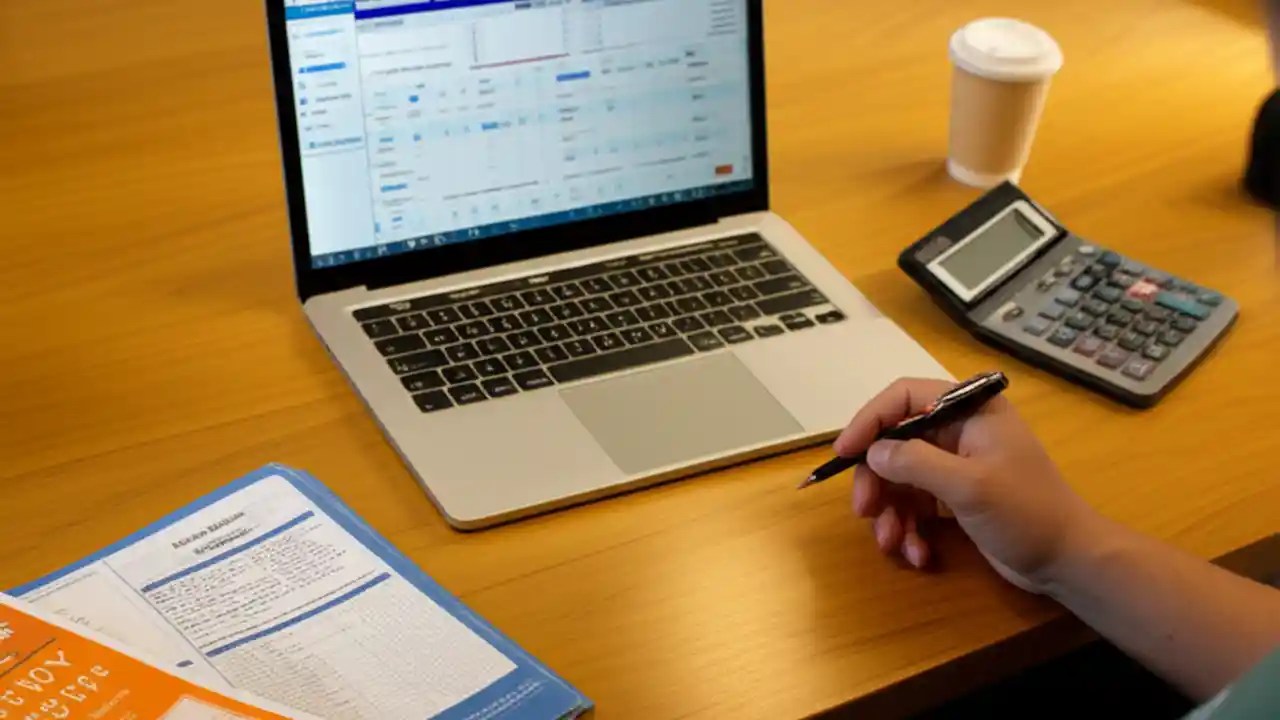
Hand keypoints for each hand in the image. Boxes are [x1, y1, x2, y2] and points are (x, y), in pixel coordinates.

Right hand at [834, 377, 1102, 592]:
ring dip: (891, 512)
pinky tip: (919, 553)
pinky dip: (911, 528)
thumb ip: (916, 463)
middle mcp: (960, 430)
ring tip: (893, 543)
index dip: (869, 421)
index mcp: (970, 410)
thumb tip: (873, 452)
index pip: (904, 397)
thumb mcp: (969, 486)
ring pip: (901, 478)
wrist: (1068, 561)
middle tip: (864, 511)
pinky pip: (916, 504)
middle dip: (877, 480)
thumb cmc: (1027, 513)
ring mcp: (957, 464)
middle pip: (896, 442)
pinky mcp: (956, 496)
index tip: (844, 452)